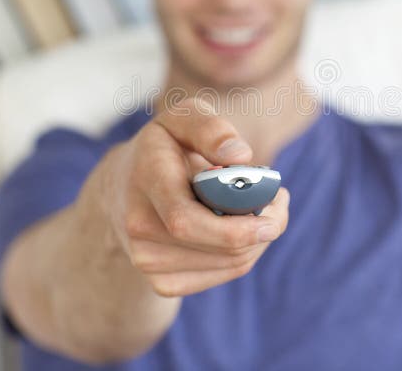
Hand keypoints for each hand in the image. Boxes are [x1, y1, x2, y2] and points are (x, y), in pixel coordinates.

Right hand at [89, 97, 289, 297]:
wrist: (121, 187)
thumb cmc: (164, 147)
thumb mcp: (181, 119)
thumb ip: (209, 128)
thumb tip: (240, 156)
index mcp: (146, 180)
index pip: (186, 220)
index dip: (235, 228)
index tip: (273, 215)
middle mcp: (139, 227)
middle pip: (219, 247)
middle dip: (263, 227)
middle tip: (279, 200)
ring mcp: (147, 261)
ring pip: (230, 263)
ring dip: (259, 239)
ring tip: (264, 209)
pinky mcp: (162, 282)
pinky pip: (224, 273)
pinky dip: (246, 253)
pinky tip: (244, 229)